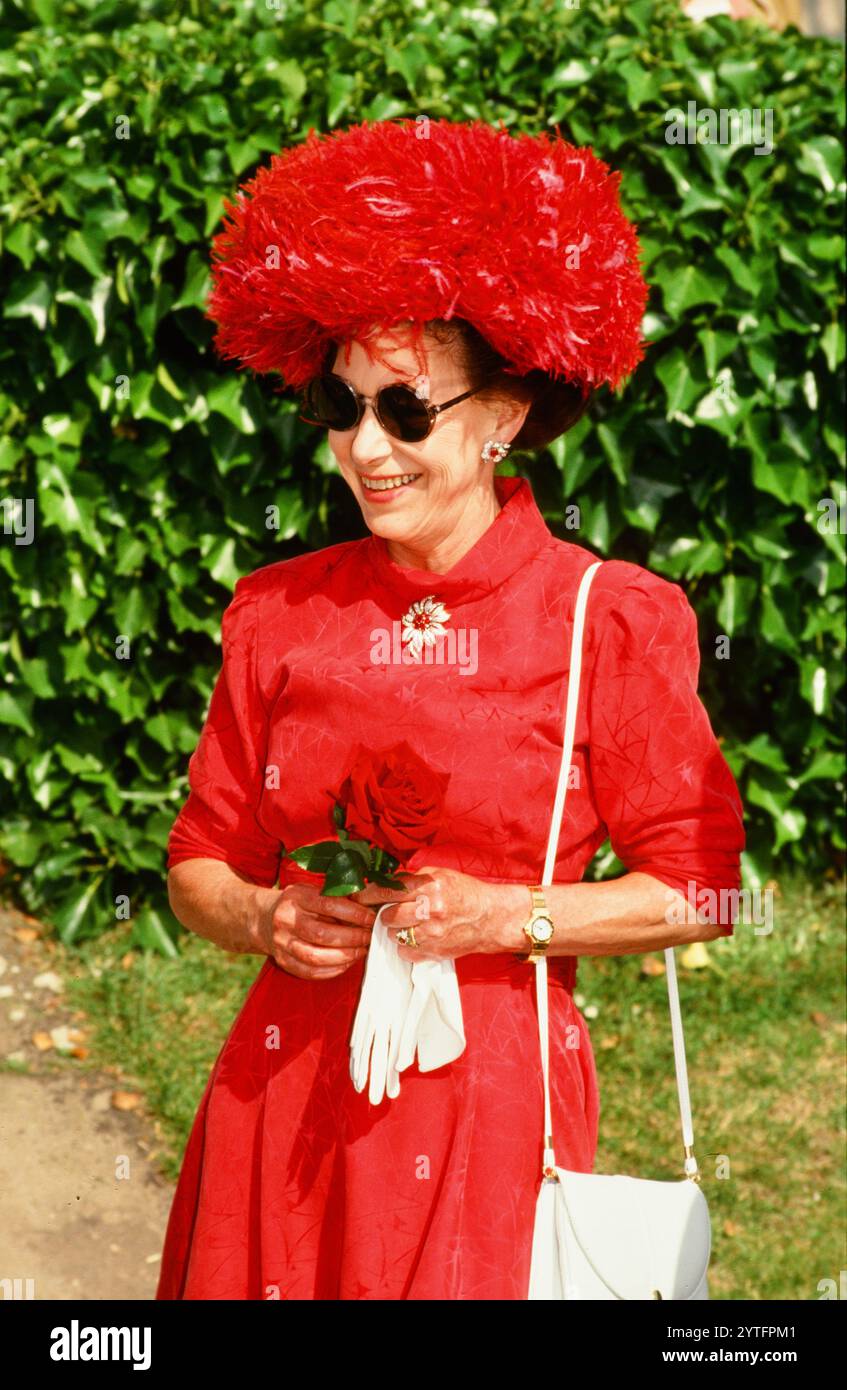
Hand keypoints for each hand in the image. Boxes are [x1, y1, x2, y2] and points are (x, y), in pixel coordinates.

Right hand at [256, 883, 375, 979]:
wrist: (264, 918)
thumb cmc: (298, 903)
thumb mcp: (311, 890)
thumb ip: (335, 896)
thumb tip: (368, 905)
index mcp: (296, 897)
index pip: (329, 905)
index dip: (354, 913)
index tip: (370, 919)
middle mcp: (286, 920)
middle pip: (322, 934)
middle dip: (351, 938)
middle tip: (367, 938)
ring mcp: (282, 942)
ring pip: (314, 956)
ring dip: (343, 957)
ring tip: (360, 952)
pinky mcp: (283, 961)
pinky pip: (309, 972)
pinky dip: (331, 971)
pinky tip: (345, 964)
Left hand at [351, 866, 510, 960]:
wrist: (489, 918)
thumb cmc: (464, 893)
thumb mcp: (440, 875)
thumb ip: (411, 879)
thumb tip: (383, 884)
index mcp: (430, 888)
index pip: (388, 891)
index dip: (368, 895)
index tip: (358, 897)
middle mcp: (430, 911)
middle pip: (388, 916)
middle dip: (387, 913)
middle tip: (394, 911)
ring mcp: (432, 934)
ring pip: (394, 935)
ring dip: (397, 930)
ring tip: (410, 923)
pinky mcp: (434, 952)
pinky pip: (405, 952)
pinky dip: (407, 945)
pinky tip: (418, 936)